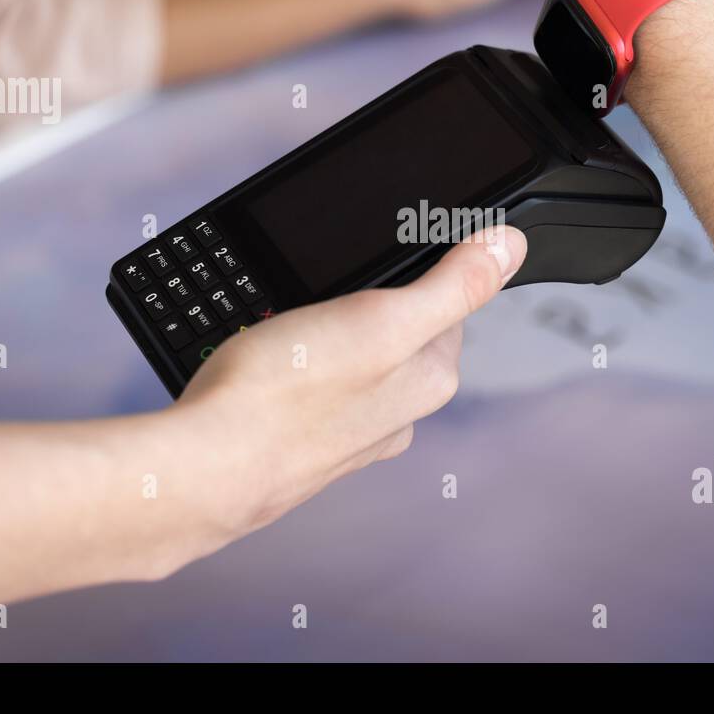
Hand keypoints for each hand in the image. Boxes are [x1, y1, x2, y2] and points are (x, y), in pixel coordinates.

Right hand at [158, 227, 526, 565]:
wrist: (205, 468)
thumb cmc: (284, 395)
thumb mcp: (382, 318)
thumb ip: (452, 284)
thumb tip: (508, 246)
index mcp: (429, 381)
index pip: (449, 305)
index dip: (413, 270)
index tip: (373, 262)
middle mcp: (399, 415)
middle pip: (399, 330)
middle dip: (365, 304)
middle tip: (321, 292)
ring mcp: (352, 434)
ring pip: (354, 359)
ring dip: (327, 334)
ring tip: (289, 327)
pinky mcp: (307, 443)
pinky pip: (315, 386)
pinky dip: (297, 366)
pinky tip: (268, 362)